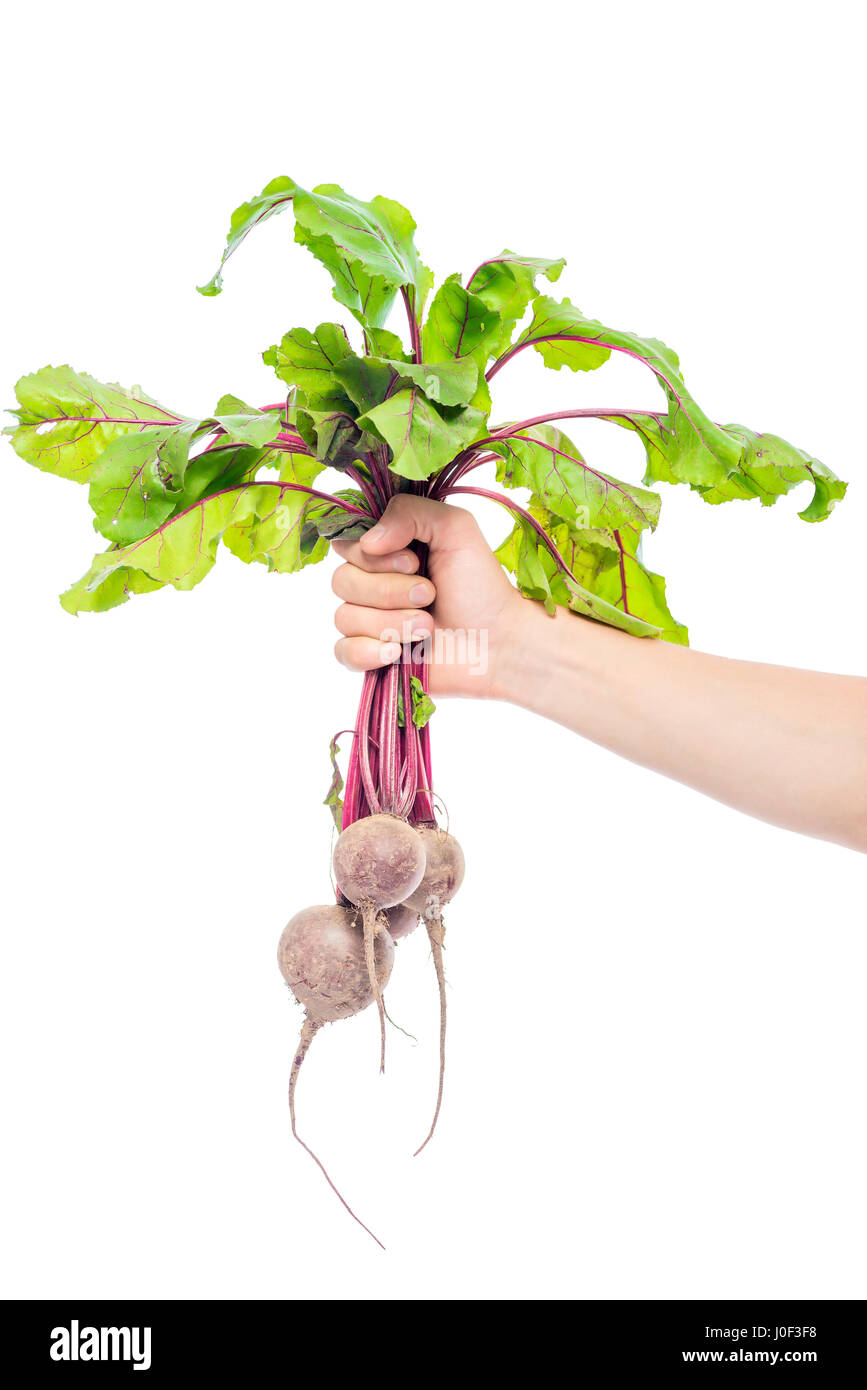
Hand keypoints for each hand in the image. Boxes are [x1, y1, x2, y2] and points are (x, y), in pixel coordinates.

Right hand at [331, 494, 523, 696]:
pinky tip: (396, 651)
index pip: (346, 544)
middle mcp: (373, 584)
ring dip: (389, 622)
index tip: (412, 562)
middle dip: (389, 590)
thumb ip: (410, 512)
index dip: (371, 555)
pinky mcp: (371, 656)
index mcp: (387, 551)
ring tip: (427, 627)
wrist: (498, 643)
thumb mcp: (455, 529)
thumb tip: (367, 540)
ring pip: (344, 617)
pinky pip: (343, 652)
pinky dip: (366, 651)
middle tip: (430, 595)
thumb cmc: (481, 587)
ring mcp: (369, 622)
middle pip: (342, 581)